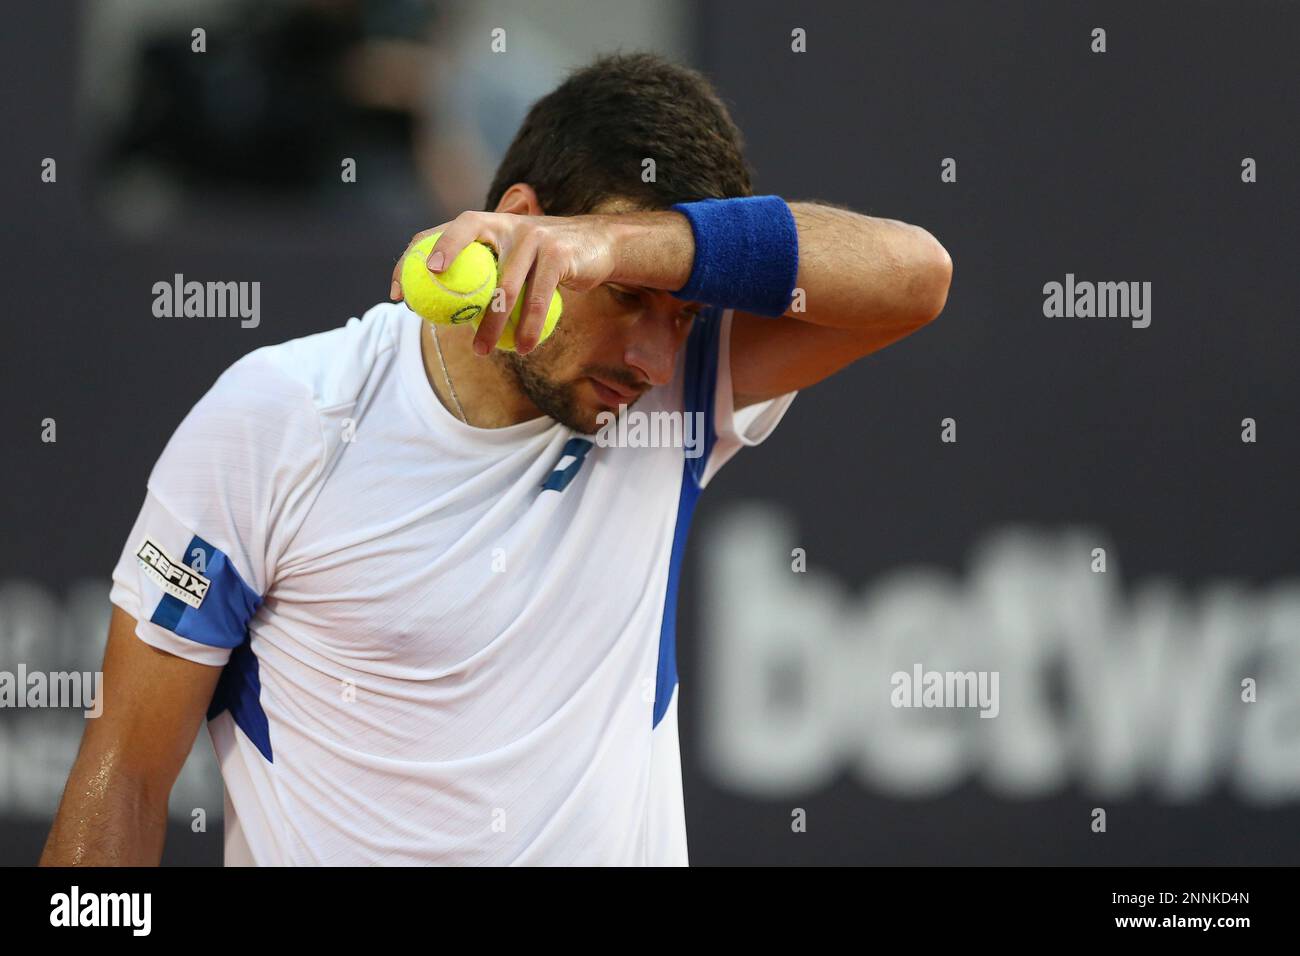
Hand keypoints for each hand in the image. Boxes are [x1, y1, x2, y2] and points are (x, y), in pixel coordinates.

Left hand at [390, 211, 618, 354]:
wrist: (599, 247)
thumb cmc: (546, 262)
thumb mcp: (513, 261)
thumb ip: (483, 273)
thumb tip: (440, 310)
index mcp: (488, 223)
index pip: (440, 231)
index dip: (412, 256)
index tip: (395, 293)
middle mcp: (506, 222)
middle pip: (466, 234)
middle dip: (442, 267)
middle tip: (428, 312)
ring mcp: (534, 235)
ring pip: (504, 285)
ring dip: (490, 324)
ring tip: (481, 352)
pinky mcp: (559, 253)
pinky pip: (537, 298)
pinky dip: (529, 326)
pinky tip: (523, 347)